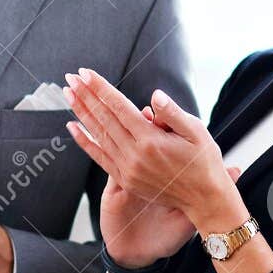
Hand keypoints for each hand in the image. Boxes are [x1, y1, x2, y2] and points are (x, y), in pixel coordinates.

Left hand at [63, 69, 243, 230]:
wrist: (203, 199)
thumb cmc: (203, 161)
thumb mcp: (196, 132)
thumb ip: (172, 113)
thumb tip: (154, 96)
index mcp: (151, 140)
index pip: (119, 107)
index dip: (101, 89)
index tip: (86, 73)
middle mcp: (135, 155)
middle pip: (104, 119)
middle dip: (85, 96)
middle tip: (70, 78)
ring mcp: (127, 169)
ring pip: (98, 135)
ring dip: (81, 113)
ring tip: (68, 94)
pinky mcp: (124, 179)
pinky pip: (99, 156)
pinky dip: (84, 141)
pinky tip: (72, 127)